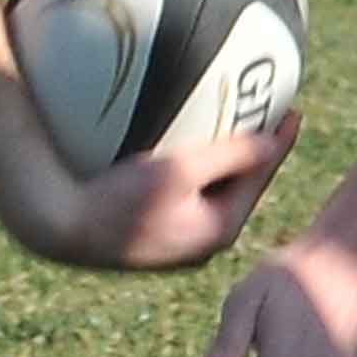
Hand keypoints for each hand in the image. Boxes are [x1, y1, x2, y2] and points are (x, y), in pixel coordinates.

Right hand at [0, 120, 286, 274]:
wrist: (61, 227)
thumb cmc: (119, 198)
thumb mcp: (181, 170)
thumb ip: (231, 155)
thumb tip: (272, 142)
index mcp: (218, 230)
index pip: (260, 177)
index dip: (279, 143)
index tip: (295, 110)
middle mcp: (204, 244)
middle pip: (241, 190)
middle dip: (257, 156)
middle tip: (272, 118)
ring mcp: (179, 245)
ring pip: (215, 197)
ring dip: (228, 168)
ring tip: (240, 135)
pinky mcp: (155, 238)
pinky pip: (191, 202)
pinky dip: (201, 179)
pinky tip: (193, 160)